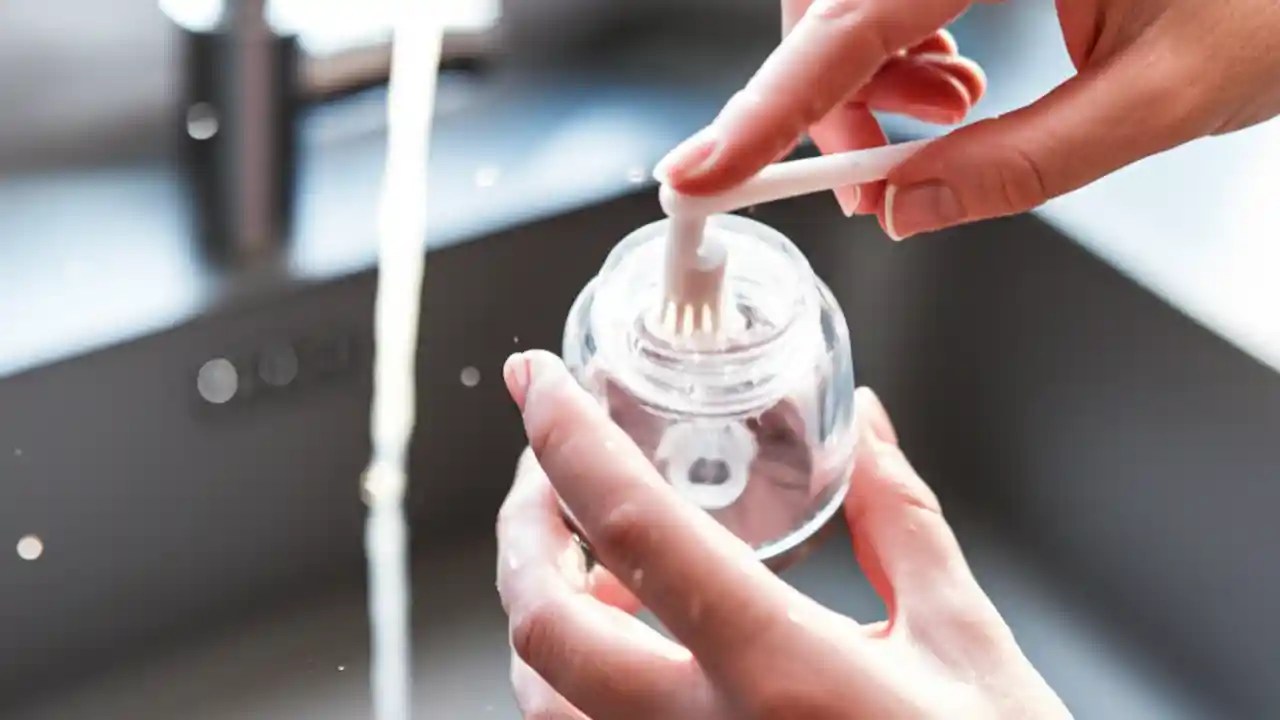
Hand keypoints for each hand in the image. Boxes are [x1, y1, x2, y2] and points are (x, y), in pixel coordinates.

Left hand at [495, 350, 1069, 718]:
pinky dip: (572, 679)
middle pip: (543, 625)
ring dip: (539, 609)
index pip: (636, 527)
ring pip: (542, 698)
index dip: (569, 438)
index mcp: (783, 670)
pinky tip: (623, 644)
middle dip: (522, 528)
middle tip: (544, 472)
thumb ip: (901, 525)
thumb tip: (866, 427)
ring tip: (581, 553)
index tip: (537, 381)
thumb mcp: (964, 647)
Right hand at [657, 0, 1279, 239]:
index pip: (857, 18)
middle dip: (829, 98)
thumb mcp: (1167, 94)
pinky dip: (894, 47)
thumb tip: (910, 209)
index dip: (771, 106)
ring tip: (946, 119)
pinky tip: (952, 78)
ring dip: (864, 75)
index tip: (707, 169)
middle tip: (873, 179)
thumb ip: (1028, 161)